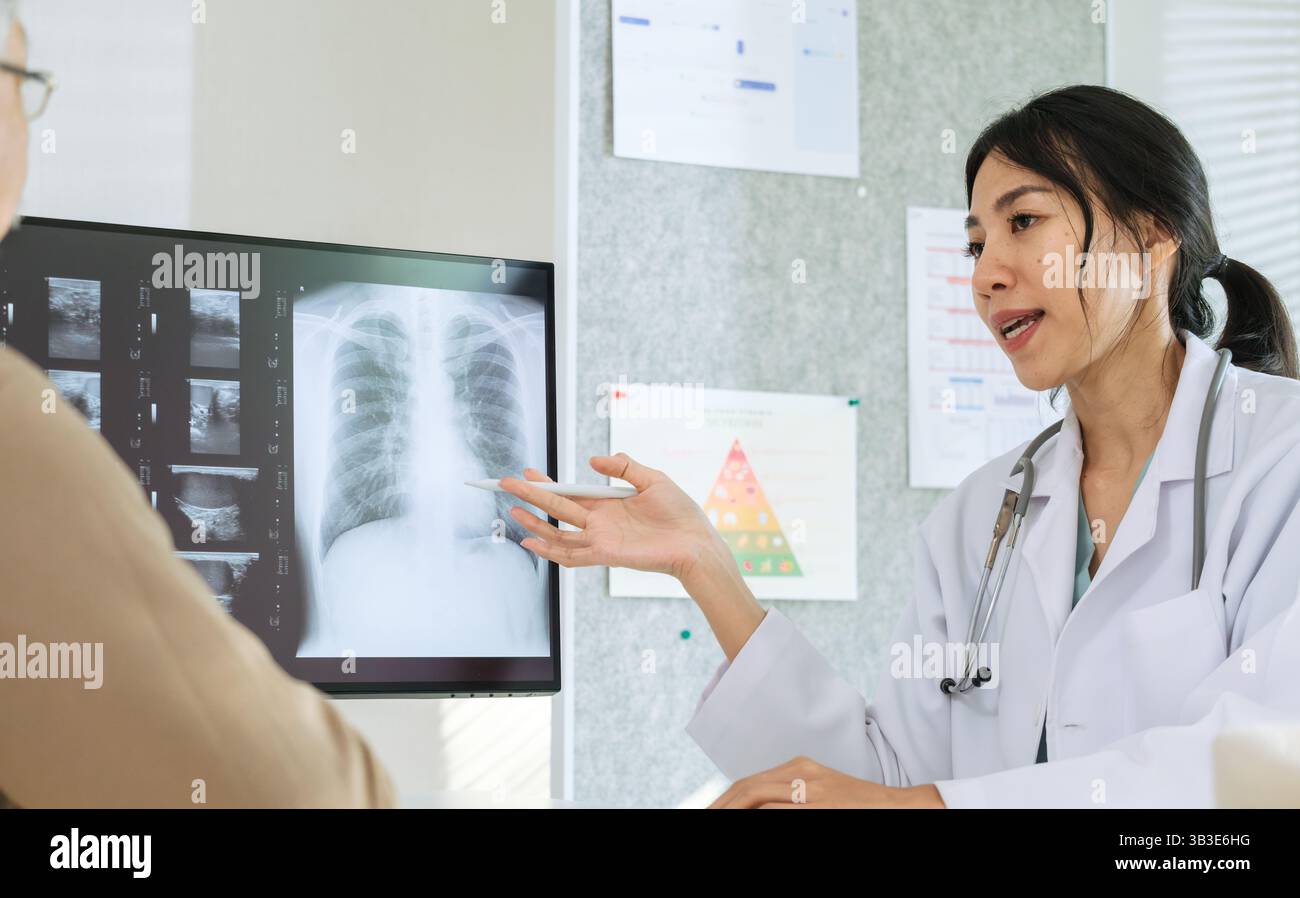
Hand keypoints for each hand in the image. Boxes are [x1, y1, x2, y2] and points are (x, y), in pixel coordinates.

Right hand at [498, 453, 719, 581]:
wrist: (695, 541)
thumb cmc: (679, 513)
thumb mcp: (652, 479)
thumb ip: (624, 467)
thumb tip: (593, 460)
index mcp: (608, 505)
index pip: (570, 493)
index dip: (547, 483)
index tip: (527, 472)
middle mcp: (599, 523)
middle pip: (557, 508)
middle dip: (531, 496)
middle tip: (505, 483)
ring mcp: (600, 539)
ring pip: (558, 532)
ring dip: (535, 522)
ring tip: (512, 509)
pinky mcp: (605, 554)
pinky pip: (571, 554)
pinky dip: (549, 550)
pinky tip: (531, 542)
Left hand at [708, 756, 945, 807]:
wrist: (897, 805)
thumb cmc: (858, 805)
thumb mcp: (820, 794)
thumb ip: (790, 798)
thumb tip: (757, 808)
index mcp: (799, 767)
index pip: (750, 782)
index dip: (725, 799)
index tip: (709, 811)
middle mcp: (801, 772)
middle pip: (747, 787)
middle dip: (720, 804)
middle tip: (702, 816)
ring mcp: (811, 788)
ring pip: (757, 795)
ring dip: (732, 810)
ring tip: (714, 819)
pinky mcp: (821, 804)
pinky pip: (779, 810)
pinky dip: (758, 817)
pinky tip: (744, 822)